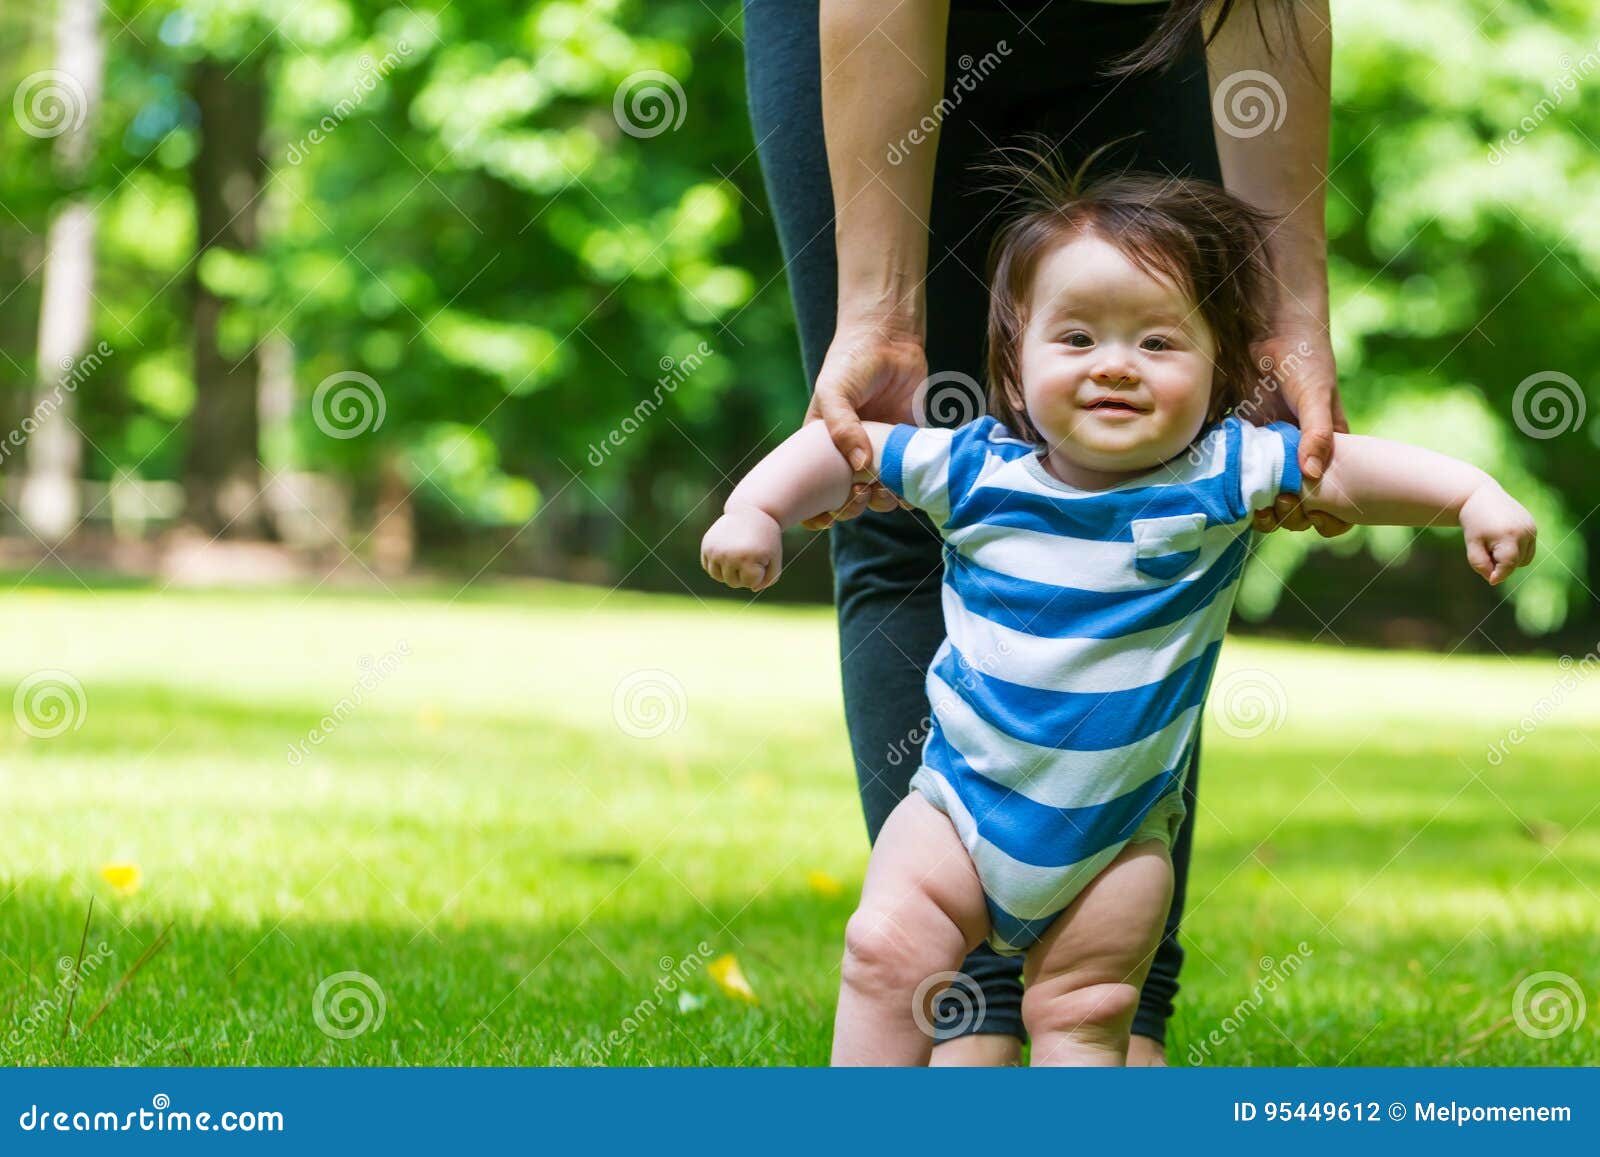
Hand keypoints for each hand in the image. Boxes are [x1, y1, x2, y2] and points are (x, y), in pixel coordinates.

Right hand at [701, 506, 784, 591]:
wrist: (751, 511)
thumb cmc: (766, 537)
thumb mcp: (775, 557)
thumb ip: (769, 579)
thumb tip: (752, 589)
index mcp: (747, 558)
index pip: (751, 583)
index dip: (760, 572)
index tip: (763, 556)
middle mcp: (728, 555)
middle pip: (733, 583)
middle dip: (744, 573)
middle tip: (750, 554)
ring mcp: (715, 550)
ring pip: (718, 577)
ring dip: (730, 571)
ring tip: (739, 556)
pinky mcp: (706, 545)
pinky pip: (708, 567)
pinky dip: (718, 565)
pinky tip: (728, 553)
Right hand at [798, 321, 924, 530]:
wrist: (890, 337)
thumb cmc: (851, 360)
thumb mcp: (833, 391)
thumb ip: (842, 427)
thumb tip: (860, 467)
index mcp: (823, 447)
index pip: (813, 490)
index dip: (816, 511)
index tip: (824, 518)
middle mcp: (849, 454)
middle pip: (848, 498)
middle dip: (853, 506)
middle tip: (862, 493)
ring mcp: (880, 451)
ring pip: (880, 492)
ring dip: (884, 501)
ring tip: (888, 491)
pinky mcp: (907, 445)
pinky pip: (908, 477)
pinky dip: (911, 489)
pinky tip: (912, 491)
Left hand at [1244, 324, 1353, 538]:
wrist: (1271, 331)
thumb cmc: (1306, 360)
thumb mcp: (1317, 396)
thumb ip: (1318, 433)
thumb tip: (1312, 476)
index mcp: (1324, 450)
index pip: (1328, 497)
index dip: (1322, 515)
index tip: (1310, 517)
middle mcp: (1295, 455)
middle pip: (1291, 502)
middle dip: (1284, 514)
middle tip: (1274, 507)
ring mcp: (1266, 448)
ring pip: (1260, 491)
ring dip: (1254, 504)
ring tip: (1249, 504)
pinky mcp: (1239, 436)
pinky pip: (1232, 466)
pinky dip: (1226, 480)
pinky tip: (1222, 487)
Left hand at [1459, 481, 1536, 585]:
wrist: (1482, 497)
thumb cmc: (1474, 523)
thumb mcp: (1472, 545)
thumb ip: (1480, 564)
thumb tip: (1494, 580)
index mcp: (1509, 536)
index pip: (1509, 565)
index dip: (1499, 574)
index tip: (1491, 580)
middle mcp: (1525, 532)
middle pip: (1516, 563)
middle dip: (1501, 564)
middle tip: (1486, 550)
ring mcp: (1532, 529)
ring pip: (1525, 559)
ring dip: (1510, 559)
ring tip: (1494, 544)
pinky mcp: (1533, 527)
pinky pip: (1528, 550)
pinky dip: (1516, 551)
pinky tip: (1502, 539)